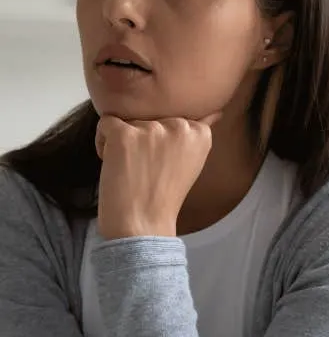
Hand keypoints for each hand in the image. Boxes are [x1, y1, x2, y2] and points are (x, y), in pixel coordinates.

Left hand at [96, 115, 218, 239]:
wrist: (143, 225)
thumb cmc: (165, 197)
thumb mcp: (192, 162)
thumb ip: (196, 136)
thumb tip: (217, 112)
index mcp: (200, 134)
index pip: (172, 118)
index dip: (162, 140)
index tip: (162, 163)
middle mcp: (180, 126)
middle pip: (150, 117)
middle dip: (143, 138)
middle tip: (146, 168)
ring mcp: (152, 129)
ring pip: (128, 120)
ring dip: (123, 142)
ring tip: (130, 168)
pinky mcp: (124, 134)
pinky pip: (105, 123)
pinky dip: (103, 143)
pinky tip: (113, 163)